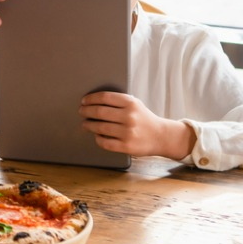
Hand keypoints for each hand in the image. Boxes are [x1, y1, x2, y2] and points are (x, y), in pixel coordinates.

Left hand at [79, 91, 195, 159]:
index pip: (104, 97)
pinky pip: (105, 142)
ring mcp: (128, 132)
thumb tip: (92, 101)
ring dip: (88, 125)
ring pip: (100, 127)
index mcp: (131, 103)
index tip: (84, 101)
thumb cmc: (143, 118)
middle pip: (99, 112)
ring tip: (85, 124)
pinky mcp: (127, 146)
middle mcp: (129, 117)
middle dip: (86, 111)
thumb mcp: (135, 104)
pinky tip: (96, 135)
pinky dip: (98, 138)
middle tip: (81, 111)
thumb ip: (117, 101)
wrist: (161, 136)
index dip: (90, 99)